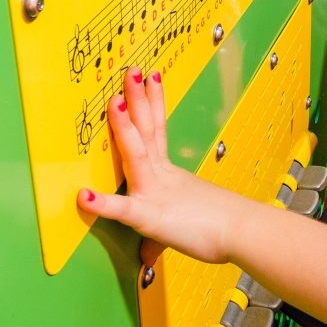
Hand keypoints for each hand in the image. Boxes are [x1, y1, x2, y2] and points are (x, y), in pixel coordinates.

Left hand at [76, 68, 242, 264]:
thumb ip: (160, 235)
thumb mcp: (186, 222)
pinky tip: (84, 197)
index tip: (151, 77)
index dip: (152, 102)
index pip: (157, 130)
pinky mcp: (149, 218)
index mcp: (168, 173)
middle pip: (146, 130)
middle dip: (138, 99)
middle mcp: (160, 176)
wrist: (243, 235)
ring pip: (136, 154)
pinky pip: (123, 211)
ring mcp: (154, 193)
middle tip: (131, 70)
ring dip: (123, 127)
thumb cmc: (220, 228)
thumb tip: (147, 256)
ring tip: (114, 100)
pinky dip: (103, 204)